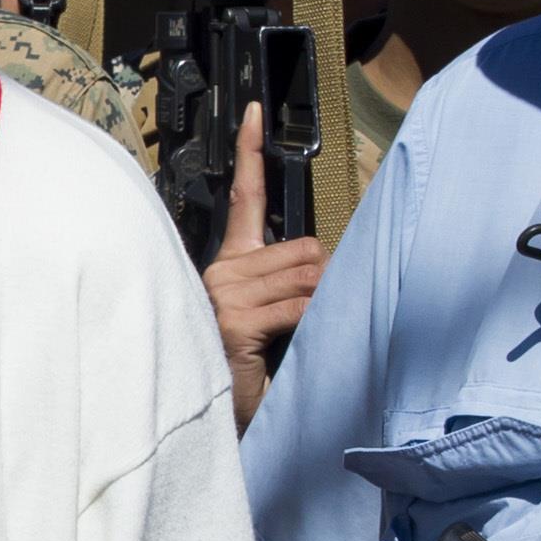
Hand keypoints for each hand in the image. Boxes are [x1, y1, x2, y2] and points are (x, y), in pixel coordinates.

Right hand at [202, 101, 326, 430]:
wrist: (214, 427)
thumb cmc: (243, 374)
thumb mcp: (266, 320)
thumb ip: (287, 284)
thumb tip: (326, 264)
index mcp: (227, 266)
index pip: (243, 197)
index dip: (251, 151)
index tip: (257, 113)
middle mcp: (220, 273)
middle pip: (305, 247)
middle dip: (325, 279)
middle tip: (315, 317)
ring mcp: (223, 296)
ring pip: (308, 274)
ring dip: (322, 304)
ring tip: (303, 336)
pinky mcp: (234, 321)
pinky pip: (300, 306)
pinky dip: (314, 324)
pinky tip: (300, 344)